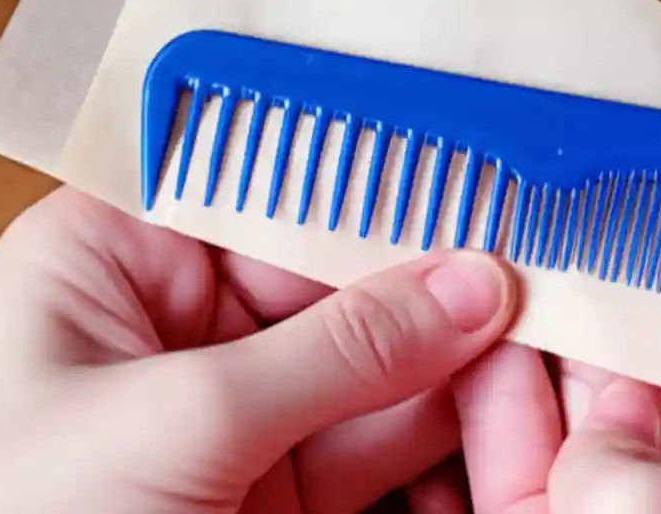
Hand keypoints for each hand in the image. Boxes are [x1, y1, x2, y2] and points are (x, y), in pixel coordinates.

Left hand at [0, 187, 517, 513]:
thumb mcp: (176, 420)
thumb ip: (337, 352)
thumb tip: (465, 285)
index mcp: (119, 255)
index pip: (274, 186)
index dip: (379, 182)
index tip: (478, 178)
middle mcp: (183, 322)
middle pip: (343, 277)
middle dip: (440, 287)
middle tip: (540, 279)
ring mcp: (237, 410)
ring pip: (378, 363)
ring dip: (460, 361)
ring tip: (541, 344)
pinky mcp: (276, 487)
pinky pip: (381, 440)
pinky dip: (445, 434)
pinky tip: (501, 411)